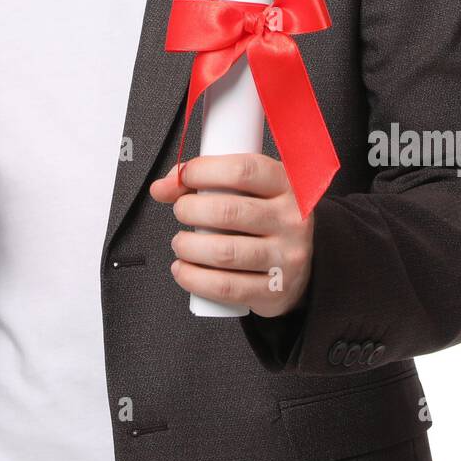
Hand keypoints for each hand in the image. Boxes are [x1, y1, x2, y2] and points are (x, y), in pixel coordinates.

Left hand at [148, 153, 313, 314]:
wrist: (298, 266)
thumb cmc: (264, 220)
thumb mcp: (248, 190)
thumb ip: (205, 180)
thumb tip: (163, 187)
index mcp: (285, 185)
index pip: (242, 170)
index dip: (204, 171)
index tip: (183, 177)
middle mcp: (291, 220)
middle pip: (228, 212)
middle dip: (189, 210)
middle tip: (181, 212)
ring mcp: (286, 257)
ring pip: (225, 252)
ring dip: (188, 246)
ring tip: (181, 242)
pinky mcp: (275, 291)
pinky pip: (226, 287)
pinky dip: (194, 278)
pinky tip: (183, 269)